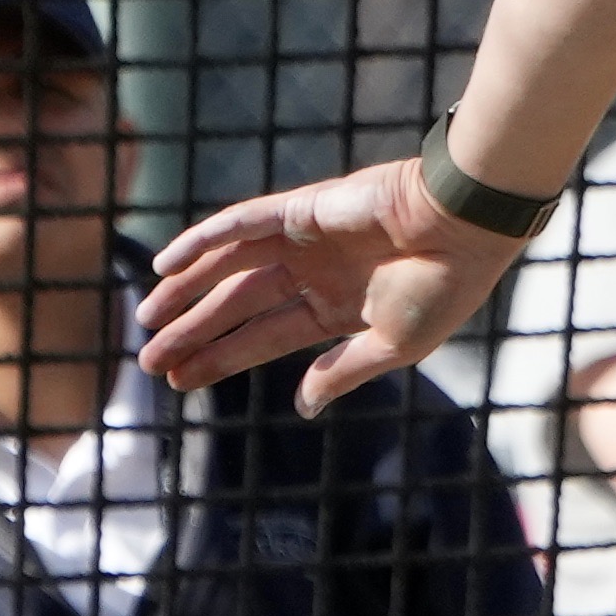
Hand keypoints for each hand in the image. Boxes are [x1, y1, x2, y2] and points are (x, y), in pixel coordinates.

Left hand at [140, 154, 525, 412]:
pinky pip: (241, 223)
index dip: (220, 359)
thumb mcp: (394, 346)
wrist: (468, 227)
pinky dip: (202, 240)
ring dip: (187, 290)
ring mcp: (305, 240)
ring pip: (230, 267)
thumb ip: (342, 372)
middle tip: (147, 361)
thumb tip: (301, 406)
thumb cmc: (444, 288)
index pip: (264, 337)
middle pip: (238, 307)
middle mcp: (315, 274)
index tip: (178, 381)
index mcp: (338, 310)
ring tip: (146, 319)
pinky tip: (165, 263)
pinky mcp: (302, 208)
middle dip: (193, 333)